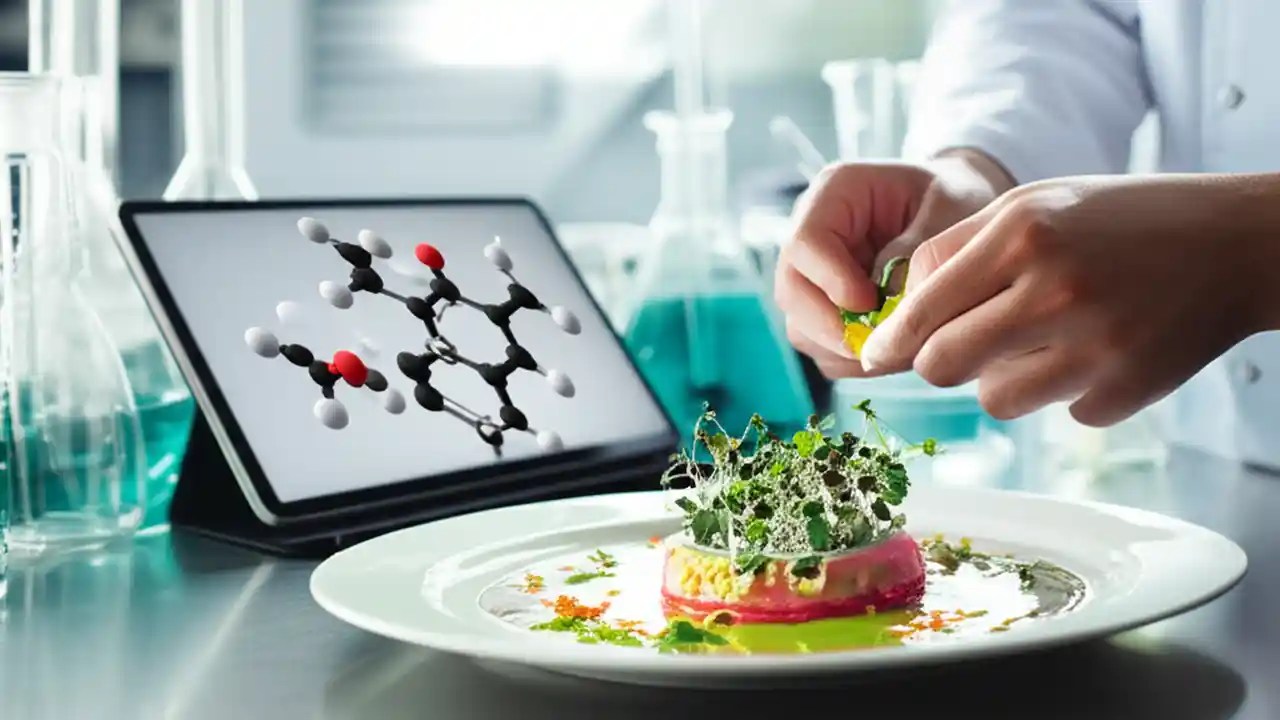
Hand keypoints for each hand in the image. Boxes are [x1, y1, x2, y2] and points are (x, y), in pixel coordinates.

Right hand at [774, 150, 1011, 378]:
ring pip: (802, 329)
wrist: (962, 212)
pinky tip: (896, 348)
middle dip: (833, 327)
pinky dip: (857, 361)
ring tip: (900, 344)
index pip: (805, 243)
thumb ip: (918, 250)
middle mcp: (812, 238)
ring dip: (847, 348)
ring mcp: (814, 279)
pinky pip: (825, 352)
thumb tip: (889, 299)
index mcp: (834, 194)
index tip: (871, 303)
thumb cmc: (956, 199)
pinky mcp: (826, 314)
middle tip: (884, 342)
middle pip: (791, 292)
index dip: (831, 281)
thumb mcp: (950, 209)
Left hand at [859, 173, 1279, 425]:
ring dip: (1003, 377)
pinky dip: (1066, 388)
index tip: (874, 357)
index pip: (925, 310)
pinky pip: (1058, 411)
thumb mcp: (1031, 205)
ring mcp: (1095, 346)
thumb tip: (900, 310)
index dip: (891, 342)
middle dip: (937, 362)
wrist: (1232, 243)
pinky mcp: (1126, 390)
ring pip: (994, 399)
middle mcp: (1056, 291)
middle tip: (957, 346)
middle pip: (943, 365)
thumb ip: (956, 251)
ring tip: (1044, 336)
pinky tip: (1097, 347)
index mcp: (1024, 235)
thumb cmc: (1116, 219)